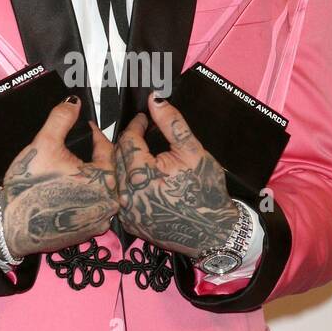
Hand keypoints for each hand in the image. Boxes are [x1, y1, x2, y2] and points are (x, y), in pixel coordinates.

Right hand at [0, 97, 118, 258]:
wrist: (11, 227)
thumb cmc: (28, 187)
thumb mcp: (44, 144)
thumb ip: (62, 118)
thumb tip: (73, 102)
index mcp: (104, 179)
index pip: (106, 147)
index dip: (93, 133)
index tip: (84, 126)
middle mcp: (110, 203)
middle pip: (106, 169)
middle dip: (92, 155)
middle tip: (78, 147)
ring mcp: (101, 220)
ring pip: (100, 189)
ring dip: (89, 177)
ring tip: (70, 169)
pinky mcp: (90, 232)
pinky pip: (93, 207)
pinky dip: (84, 197)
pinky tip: (68, 191)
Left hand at [114, 93, 239, 257]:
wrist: (214, 232)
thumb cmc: (206, 191)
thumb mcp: (193, 151)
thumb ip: (171, 123)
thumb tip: (156, 98)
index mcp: (142, 175)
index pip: (128, 140)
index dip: (136, 125)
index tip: (144, 119)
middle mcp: (128, 195)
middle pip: (118, 158)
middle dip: (129, 141)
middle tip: (141, 132)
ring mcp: (127, 212)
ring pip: (117, 177)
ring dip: (126, 161)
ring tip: (140, 152)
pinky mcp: (130, 223)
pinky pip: (122, 195)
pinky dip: (128, 182)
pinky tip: (141, 176)